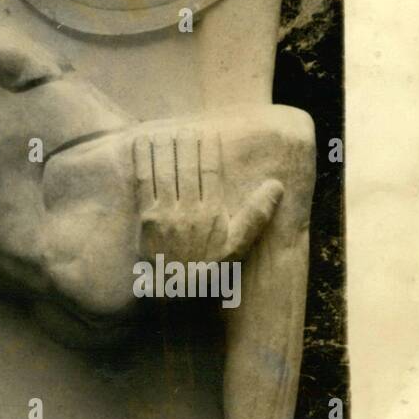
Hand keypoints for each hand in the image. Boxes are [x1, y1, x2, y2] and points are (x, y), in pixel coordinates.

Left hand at [134, 128, 282, 263]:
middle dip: (187, 144)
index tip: (209, 133)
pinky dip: (143, 160)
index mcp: (213, 214)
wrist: (174, 290)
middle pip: (188, 168)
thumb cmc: (207, 266)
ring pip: (166, 172)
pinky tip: (142, 142)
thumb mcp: (237, 246)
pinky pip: (144, 183)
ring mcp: (166, 215)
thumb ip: (256, 215)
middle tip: (187, 127)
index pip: (211, 173)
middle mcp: (190, 212)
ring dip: (165, 147)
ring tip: (167, 131)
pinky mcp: (146, 219)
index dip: (209, 150)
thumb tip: (276, 186)